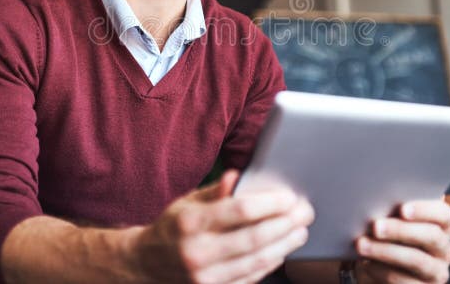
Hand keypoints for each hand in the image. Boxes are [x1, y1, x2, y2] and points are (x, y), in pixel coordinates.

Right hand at [132, 170, 313, 283]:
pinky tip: (281, 252)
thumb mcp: (186, 203)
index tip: (289, 196)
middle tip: (305, 212)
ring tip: (300, 232)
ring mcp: (204, 277)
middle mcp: (197, 251)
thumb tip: (238, 176)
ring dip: (284, 245)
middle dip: (286, 224)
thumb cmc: (171, 229)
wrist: (144, 266)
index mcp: (190, 222)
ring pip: (256, 261)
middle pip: (254, 238)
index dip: (270, 204)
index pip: (239, 210)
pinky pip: (249, 279)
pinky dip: (269, 265)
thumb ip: (214, 192)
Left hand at [354, 199, 449, 283]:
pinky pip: (405, 281)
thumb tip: (377, 194)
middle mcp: (444, 249)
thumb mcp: (393, 219)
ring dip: (386, 251)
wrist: (380, 268)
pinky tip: (367, 262)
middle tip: (375, 226)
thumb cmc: (388, 236)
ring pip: (417, 260)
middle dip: (401, 230)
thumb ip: (394, 208)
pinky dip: (382, 271)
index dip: (425, 210)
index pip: (443, 214)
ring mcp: (436, 272)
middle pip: (431, 236)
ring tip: (362, 244)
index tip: (402, 209)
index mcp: (441, 225)